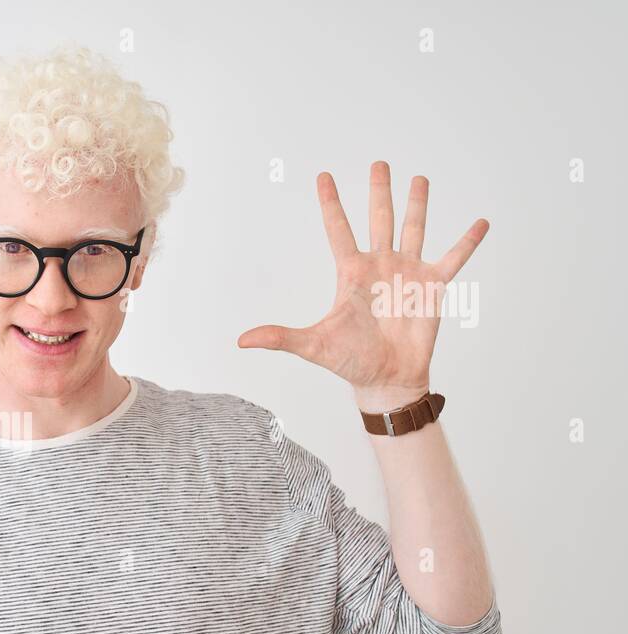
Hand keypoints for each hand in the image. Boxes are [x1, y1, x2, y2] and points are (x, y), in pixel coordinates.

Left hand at [237, 161, 488, 410]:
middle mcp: (379, 265)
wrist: (385, 380)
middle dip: (378, 191)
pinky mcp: (432, 287)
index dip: (331, 203)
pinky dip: (467, 242)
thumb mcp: (314, 345)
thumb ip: (280, 337)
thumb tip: (242, 340)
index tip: (323, 176)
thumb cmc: (350, 362)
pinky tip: (481, 222)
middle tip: (379, 162)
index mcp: (351, 273)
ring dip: (417, 204)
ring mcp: (407, 272)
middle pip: (378, 219)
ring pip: (413, 228)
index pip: (338, 230)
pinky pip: (453, 258)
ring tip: (418, 178)